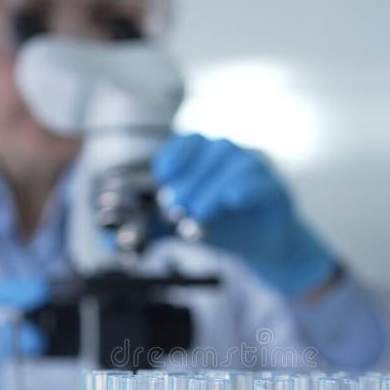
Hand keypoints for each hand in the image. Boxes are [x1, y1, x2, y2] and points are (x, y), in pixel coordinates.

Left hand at [153, 133, 336, 294]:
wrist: (265, 248)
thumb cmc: (224, 227)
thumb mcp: (182, 224)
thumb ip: (152, 223)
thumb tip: (113, 231)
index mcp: (209, 155)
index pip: (189, 141)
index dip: (174, 156)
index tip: (161, 178)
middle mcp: (233, 154)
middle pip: (209, 152)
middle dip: (187, 182)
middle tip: (173, 210)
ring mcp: (257, 168)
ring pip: (233, 166)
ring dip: (210, 192)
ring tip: (199, 218)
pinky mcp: (276, 188)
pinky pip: (260, 181)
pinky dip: (244, 188)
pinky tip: (231, 201)